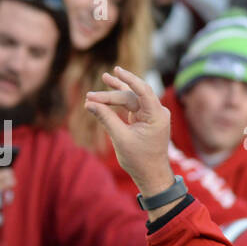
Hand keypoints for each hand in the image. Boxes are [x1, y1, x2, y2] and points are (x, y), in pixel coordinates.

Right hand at [86, 67, 174, 204]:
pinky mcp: (145, 119)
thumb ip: (106, 118)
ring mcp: (151, 115)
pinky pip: (131, 106)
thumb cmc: (140, 160)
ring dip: (116, 92)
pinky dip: (118, 103)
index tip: (117, 70)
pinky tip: (107, 94)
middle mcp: (157, 112)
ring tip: (105, 77)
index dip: (129, 79)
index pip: (144, 90)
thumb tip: (89, 103)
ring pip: (131, 99)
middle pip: (131, 97)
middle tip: (89, 96)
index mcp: (157, 115)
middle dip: (110, 95)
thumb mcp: (120, 138)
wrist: (151, 175)